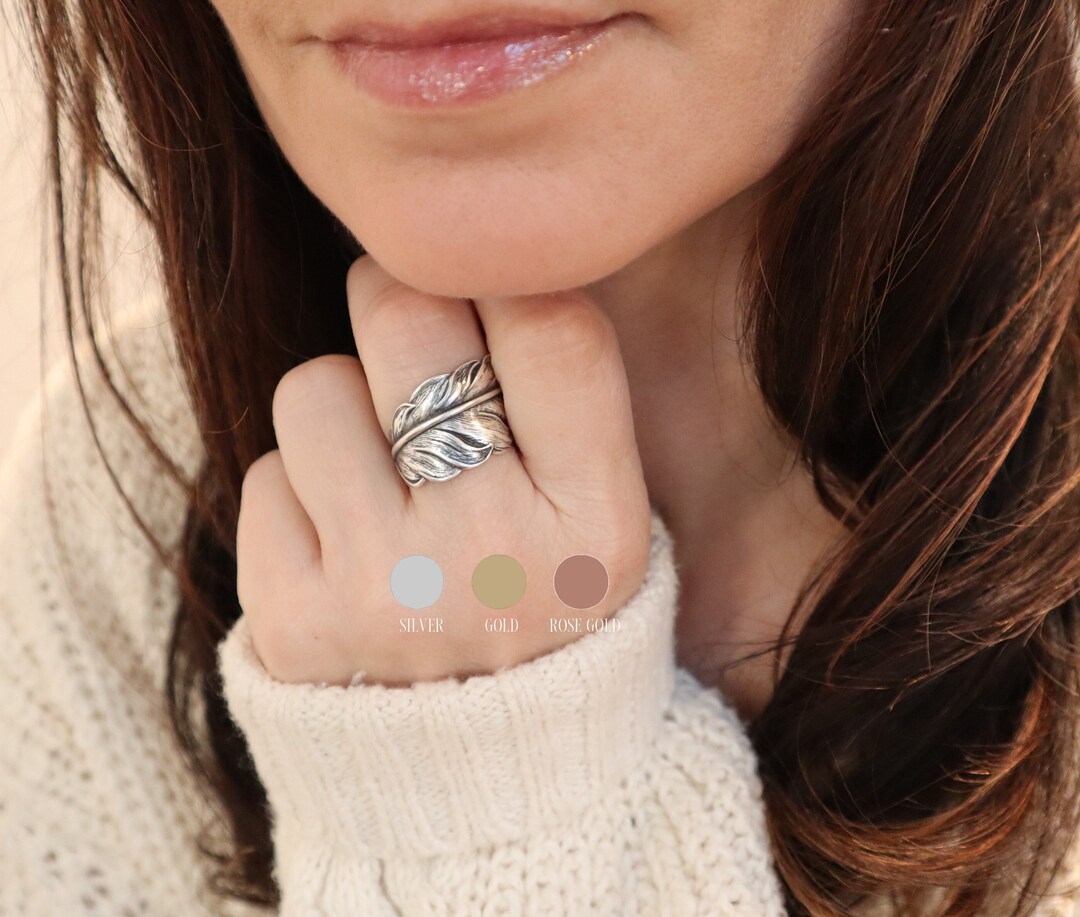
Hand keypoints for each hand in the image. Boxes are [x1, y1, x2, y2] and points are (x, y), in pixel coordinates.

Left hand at [236, 255, 651, 686]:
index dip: (505, 284)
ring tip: (383, 482)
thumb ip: (561, 402)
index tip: (484, 301)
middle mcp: (494, 557)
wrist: (482, 777)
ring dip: (341, 413)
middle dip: (400, 305)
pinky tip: (345, 547)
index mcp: (596, 529)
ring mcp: (386, 593)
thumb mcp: (604, 526)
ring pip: (314, 388)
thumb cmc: (544, 611)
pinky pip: (265, 475)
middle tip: (409, 348)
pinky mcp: (294, 622)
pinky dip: (299, 493)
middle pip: (408, 318)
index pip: (552, 325)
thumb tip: (459, 262)